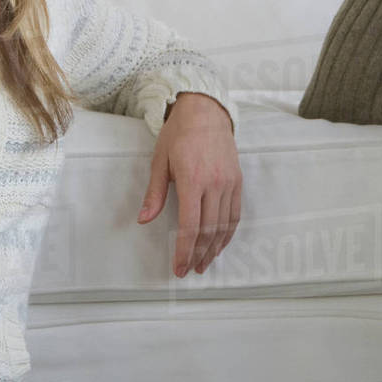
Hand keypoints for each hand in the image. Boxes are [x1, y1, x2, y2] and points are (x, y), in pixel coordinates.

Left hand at [138, 92, 241, 276]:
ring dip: (214, 249)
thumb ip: (154, 193)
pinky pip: (235, 215)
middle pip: (209, 230)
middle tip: (189, 270)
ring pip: (224, 226)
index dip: (184, 250)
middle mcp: (215, 184)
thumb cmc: (179, 135)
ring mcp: (229, 183)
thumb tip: (143, 220)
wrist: (206, 112)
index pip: (190, 225)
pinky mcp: (238, 182)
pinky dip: (228, 234)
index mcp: (193, 180)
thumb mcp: (159, 161)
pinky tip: (219, 245)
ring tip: (203, 263)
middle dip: (198, 254)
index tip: (179, 267)